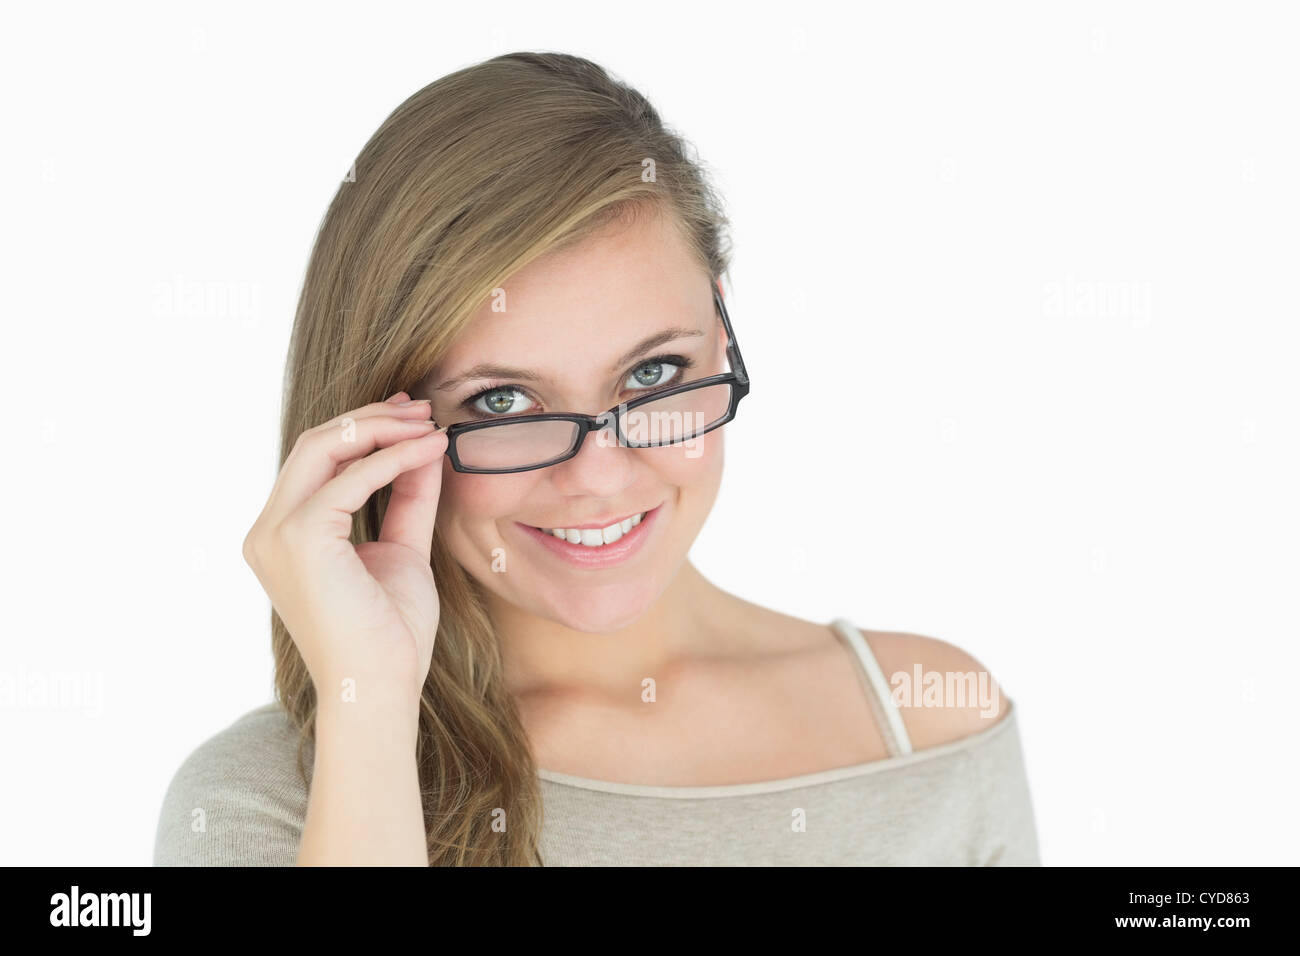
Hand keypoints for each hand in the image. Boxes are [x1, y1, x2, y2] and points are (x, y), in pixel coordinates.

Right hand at [242, 391, 448, 711]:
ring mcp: (276, 534)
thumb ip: (406, 499)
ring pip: (323, 447)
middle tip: (421, 409)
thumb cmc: (390, 633)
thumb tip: (424, 447)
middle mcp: (267, 531)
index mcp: (282, 535)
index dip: (363, 429)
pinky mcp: (299, 538)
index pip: (317, 461)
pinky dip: (394, 457)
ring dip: (381, 428)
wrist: (382, 687)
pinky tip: (430, 451)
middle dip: (371, 418)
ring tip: (429, 424)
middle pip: (315, 444)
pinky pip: (350, 478)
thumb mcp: (401, 550)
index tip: (410, 416)